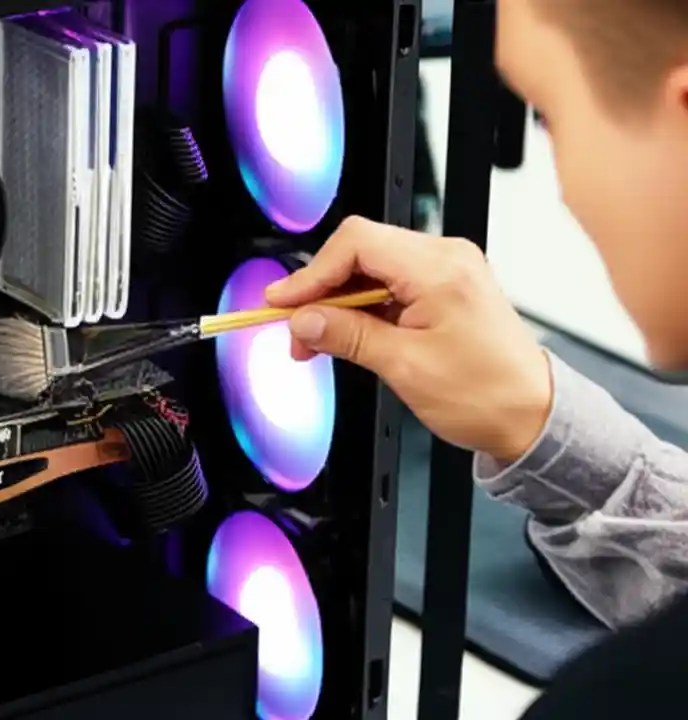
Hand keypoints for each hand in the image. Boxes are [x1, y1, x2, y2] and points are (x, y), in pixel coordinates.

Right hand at [265, 216, 552, 461]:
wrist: (531, 415)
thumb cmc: (487, 394)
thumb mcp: (403, 366)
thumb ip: (347, 335)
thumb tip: (304, 321)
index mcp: (440, 269)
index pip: (355, 244)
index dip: (311, 273)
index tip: (284, 304)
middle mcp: (446, 258)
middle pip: (359, 250)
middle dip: (320, 289)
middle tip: (296, 329)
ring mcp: (448, 270)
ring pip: (371, 266)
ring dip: (339, 300)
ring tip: (319, 340)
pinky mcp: (445, 286)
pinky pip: (390, 281)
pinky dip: (362, 305)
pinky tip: (347, 333)